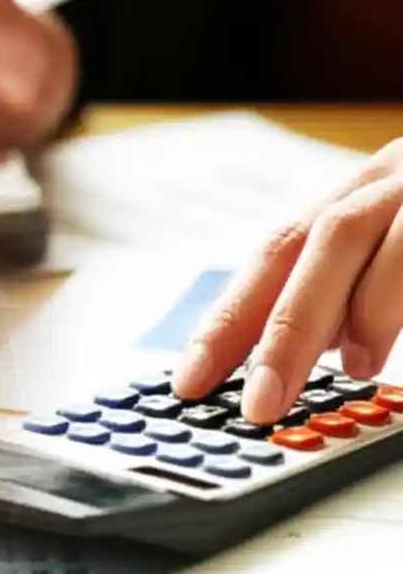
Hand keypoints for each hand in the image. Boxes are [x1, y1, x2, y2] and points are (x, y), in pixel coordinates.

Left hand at [172, 139, 402, 423]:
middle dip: (285, 326)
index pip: (276, 250)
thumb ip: (349, 291)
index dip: (230, 315)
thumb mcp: (393, 241)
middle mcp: (399, 171)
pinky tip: (393, 354)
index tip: (190, 381)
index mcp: (363, 187)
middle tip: (259, 402)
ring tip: (358, 366)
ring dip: (370, 307)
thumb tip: (303, 355)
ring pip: (393, 236)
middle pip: (325, 239)